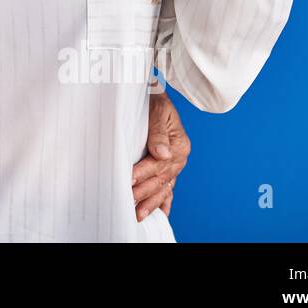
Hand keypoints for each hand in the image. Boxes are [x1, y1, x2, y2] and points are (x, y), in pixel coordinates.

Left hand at [132, 90, 190, 221]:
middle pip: (161, 179)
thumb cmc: (154, 98)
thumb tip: (162, 153)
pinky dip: (163, 202)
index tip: (129, 180)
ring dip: (151, 202)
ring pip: (164, 187)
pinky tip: (159, 214)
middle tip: (127, 202)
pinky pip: (168, 188)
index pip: (159, 163)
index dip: (143, 172)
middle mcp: (179, 157)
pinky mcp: (168, 167)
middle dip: (144, 192)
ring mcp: (175, 164)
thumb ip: (159, 131)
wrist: (156, 93)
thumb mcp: (158, 108)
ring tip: (138, 215)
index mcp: (179, 145)